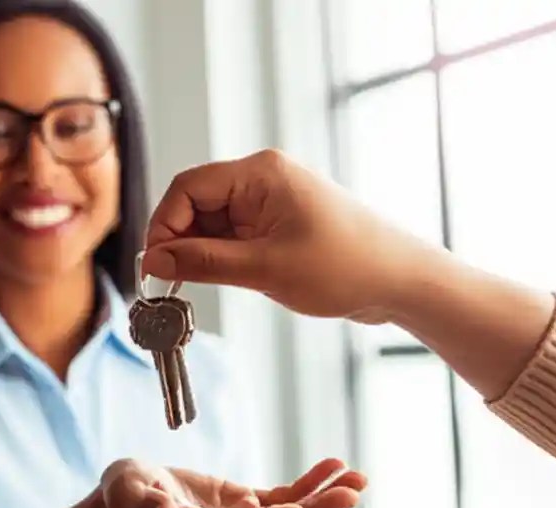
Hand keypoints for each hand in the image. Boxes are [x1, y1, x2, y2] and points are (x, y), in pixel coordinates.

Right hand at [141, 149, 439, 323]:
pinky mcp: (280, 225)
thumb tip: (154, 261)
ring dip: (201, 253)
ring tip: (198, 286)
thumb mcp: (265, 268)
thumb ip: (203, 262)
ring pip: (213, 223)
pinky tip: (225, 281)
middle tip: (169, 283)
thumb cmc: (345, 267)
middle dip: (179, 241)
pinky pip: (234, 236)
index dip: (164, 226)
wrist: (401, 281)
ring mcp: (272, 202)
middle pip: (196, 203)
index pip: (188, 188)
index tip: (156, 266)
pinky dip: (221, 258)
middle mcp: (263, 179)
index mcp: (260, 173)